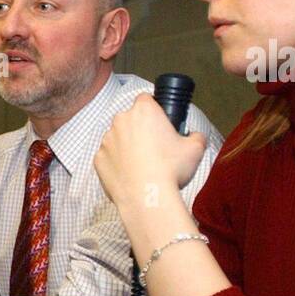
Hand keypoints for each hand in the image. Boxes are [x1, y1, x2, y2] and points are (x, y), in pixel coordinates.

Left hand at [94, 95, 207, 211]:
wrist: (147, 196)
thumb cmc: (170, 170)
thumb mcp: (195, 148)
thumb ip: (196, 136)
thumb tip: (195, 136)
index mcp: (144, 111)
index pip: (146, 99)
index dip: (153, 109)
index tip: (159, 123)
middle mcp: (121, 120)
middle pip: (129, 119)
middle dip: (139, 129)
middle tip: (154, 147)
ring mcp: (106, 140)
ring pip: (117, 138)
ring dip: (126, 146)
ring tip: (142, 164)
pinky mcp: (98, 159)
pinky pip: (108, 157)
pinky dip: (116, 163)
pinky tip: (130, 174)